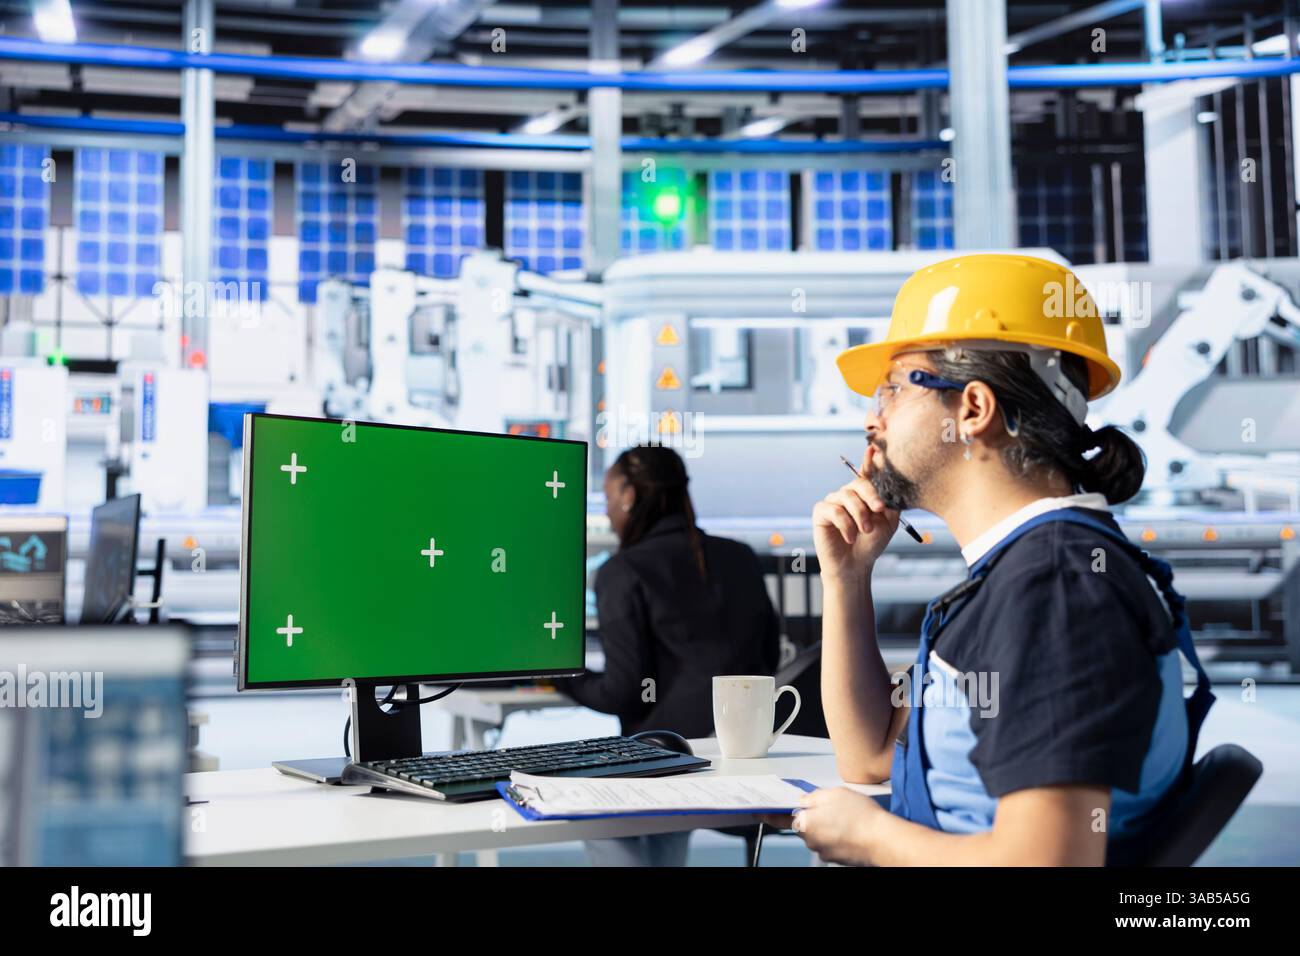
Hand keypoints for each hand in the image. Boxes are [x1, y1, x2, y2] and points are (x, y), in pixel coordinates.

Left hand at [763, 787, 885, 865]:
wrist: (882, 840)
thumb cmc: (860, 816)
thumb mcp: (834, 794)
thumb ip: (813, 796)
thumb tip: (805, 800)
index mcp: (805, 822)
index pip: (779, 818)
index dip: (770, 814)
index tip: (761, 812)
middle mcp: (810, 840)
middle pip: (804, 825)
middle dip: (813, 815)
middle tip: (830, 806)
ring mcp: (823, 851)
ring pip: (819, 834)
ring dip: (828, 825)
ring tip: (847, 816)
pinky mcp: (836, 858)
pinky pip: (832, 843)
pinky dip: (838, 835)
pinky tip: (851, 828)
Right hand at [812, 448, 898, 582]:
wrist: (855, 565)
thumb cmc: (871, 544)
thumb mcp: (888, 523)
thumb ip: (890, 504)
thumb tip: (890, 486)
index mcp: (864, 494)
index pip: (866, 473)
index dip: (869, 460)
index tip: (873, 448)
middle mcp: (848, 494)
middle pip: (859, 483)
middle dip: (871, 496)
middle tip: (879, 510)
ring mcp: (833, 501)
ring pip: (847, 497)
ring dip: (860, 515)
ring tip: (865, 530)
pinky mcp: (821, 512)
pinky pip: (834, 510)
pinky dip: (845, 524)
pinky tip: (850, 537)